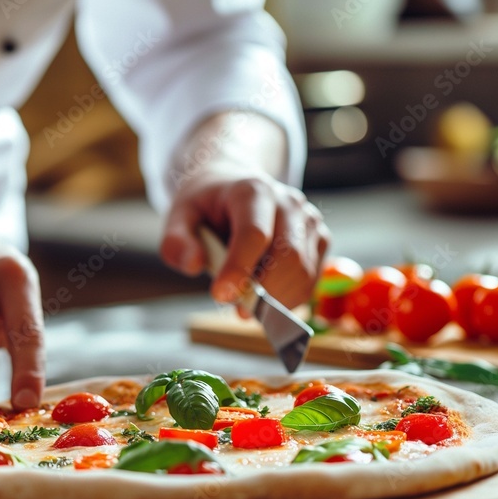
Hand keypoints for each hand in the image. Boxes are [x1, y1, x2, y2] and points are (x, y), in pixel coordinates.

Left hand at [161, 170, 328, 309]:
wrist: (234, 188)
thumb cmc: (207, 207)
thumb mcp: (179, 216)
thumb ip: (177, 241)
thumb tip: (194, 265)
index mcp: (252, 190)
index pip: (255, 233)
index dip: (239, 268)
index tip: (220, 296)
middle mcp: (288, 202)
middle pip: (288, 256)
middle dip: (263, 291)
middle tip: (236, 310)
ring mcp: (309, 221)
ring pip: (303, 273)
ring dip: (276, 300)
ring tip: (248, 304)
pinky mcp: (320, 240)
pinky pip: (311, 281)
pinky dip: (289, 299)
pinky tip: (267, 298)